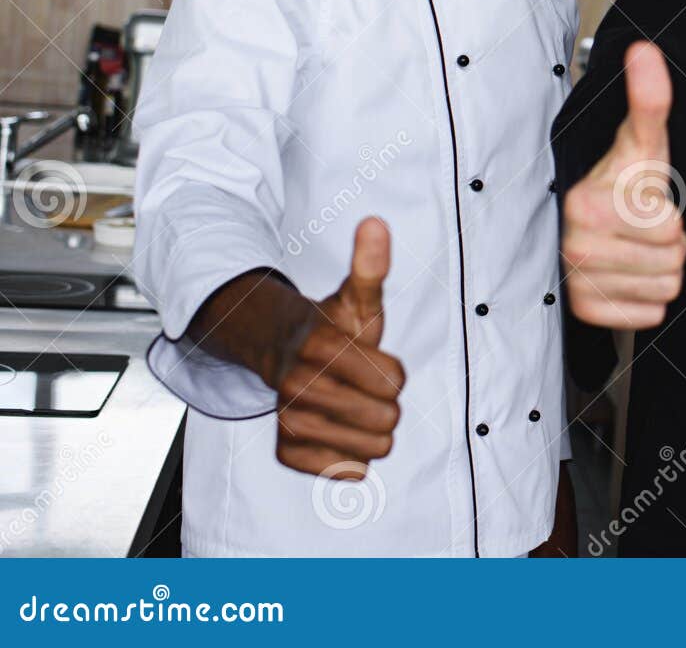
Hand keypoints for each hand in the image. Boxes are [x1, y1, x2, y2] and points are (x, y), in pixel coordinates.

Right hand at [272, 217, 405, 478]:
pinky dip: (350, 455)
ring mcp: (290, 422)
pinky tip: (336, 429)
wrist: (281, 354)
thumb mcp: (355, 298)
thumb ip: (370, 265)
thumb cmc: (332, 328)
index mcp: (322, 348)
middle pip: (388, 419)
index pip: (396, 382)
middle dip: (385, 402)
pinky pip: (348, 472)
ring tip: (349, 404)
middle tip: (361, 384)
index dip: (393, 371)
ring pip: (374, 450)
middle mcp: (299, 387)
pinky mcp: (287, 451)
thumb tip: (375, 222)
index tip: (372, 359)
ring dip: (371, 430)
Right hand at [562, 41, 685, 328]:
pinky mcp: (587, 313)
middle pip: (672, 263)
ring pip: (667, 289)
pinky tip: (629, 274)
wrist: (589, 222)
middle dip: (671, 245)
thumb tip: (645, 49)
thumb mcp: (643, 143)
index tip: (646, 205)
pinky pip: (651, 315)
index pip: (670, 229)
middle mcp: (575, 247)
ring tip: (638, 248)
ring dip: (663, 270)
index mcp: (586, 204)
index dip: (671, 217)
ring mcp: (578, 283)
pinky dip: (648, 298)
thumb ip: (648, 100)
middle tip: (644, 229)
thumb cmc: (623, 183)